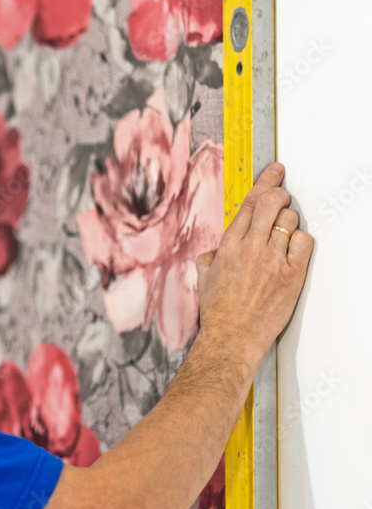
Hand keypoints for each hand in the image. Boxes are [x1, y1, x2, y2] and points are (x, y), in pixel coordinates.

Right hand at [195, 163, 313, 365]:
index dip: (265, 182)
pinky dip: (300, 241)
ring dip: (288, 221)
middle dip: (279, 193)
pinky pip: (304, 242)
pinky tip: (292, 251)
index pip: (249, 203)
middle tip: (282, 196)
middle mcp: (251, 248)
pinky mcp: (292, 274)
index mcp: (229, 245)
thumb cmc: (218, 311)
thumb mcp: (204, 277)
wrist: (232, 336)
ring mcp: (273, 260)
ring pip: (290, 220)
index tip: (275, 172)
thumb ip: (210, 257)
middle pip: (272, 202)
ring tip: (282, 235)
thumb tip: (216, 251)